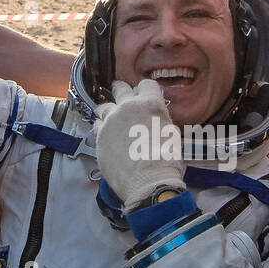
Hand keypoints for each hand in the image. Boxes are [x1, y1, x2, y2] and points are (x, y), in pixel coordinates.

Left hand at [94, 79, 186, 208]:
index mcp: (150, 103)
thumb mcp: (172, 134)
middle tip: (123, 99)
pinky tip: (108, 138)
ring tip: (113, 121)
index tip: (144, 96)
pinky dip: (102, 130)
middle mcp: (127, 107)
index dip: (146, 91)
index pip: (146, 85)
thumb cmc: (166, 162)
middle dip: (122, 91)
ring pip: (104, 107)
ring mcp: (110, 121)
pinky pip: (97, 127)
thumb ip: (159, 120)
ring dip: (109, 112)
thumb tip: (154, 120)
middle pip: (120, 88)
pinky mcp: (99, 137)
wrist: (148, 182)